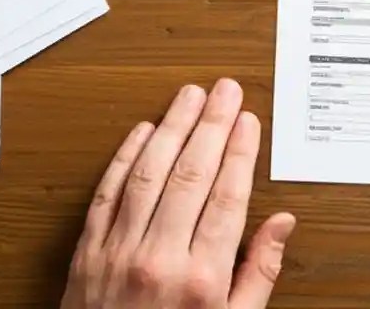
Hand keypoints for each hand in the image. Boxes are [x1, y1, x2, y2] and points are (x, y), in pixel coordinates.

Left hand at [62, 79, 295, 308]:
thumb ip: (260, 275)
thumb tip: (282, 225)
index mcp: (202, 279)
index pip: (228, 197)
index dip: (240, 152)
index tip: (249, 121)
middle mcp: (159, 259)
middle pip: (192, 174)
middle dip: (212, 125)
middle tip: (226, 91)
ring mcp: (118, 253)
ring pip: (149, 172)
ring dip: (172, 127)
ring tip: (189, 96)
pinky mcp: (87, 254)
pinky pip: (108, 192)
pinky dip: (125, 157)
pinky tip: (143, 131)